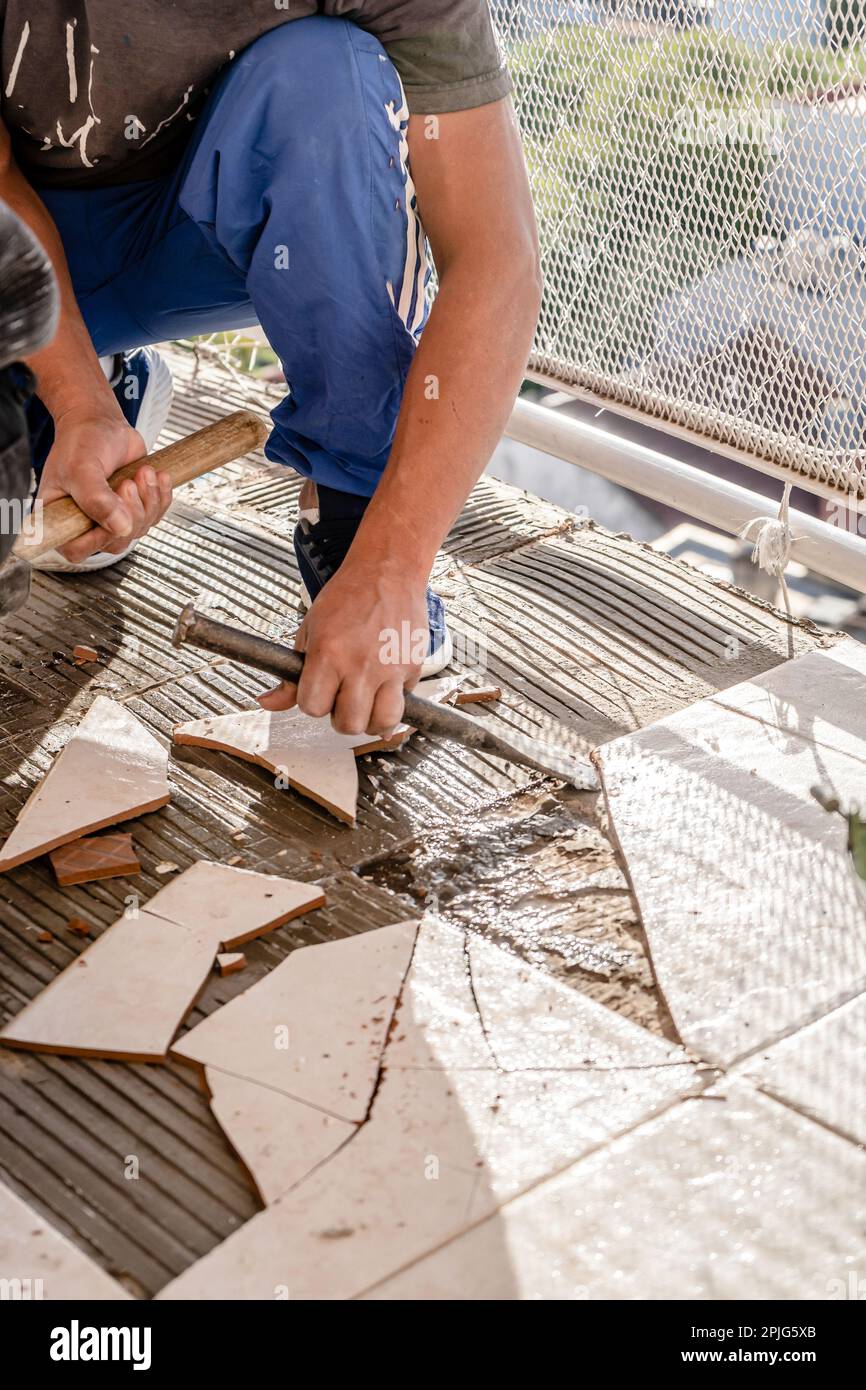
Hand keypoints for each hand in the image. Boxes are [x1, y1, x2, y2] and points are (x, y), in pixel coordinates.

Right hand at [37, 407, 172, 561]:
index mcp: (61, 516)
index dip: (95, 540)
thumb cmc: (80, 440)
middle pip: (115, 541)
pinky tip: (155, 475)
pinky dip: (161, 496)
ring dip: (148, 500)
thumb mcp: (81, 467)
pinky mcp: (134, 507)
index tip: (110, 517)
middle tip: (127, 484)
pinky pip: (155, 515)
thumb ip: (96, 499)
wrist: (101, 422)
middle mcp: (86, 521)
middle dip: (130, 512)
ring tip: (142, 472)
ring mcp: (112, 517)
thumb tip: (121, 528)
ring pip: (139, 529)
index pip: (76, 549)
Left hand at [257, 561, 428, 737]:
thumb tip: (268, 703)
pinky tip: (386, 687)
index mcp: (328, 653)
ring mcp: (390, 668)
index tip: (318, 692)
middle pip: (348, 724)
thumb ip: (291, 674)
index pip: (313, 707)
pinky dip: (394, 703)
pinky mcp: (413, 667)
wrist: (387, 571)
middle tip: (343, 700)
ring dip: (372, 720)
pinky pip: (404, 704)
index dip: (313, 703)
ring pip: (383, 723)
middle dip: (341, 717)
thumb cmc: (347, 597)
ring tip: (367, 704)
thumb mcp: (309, 630)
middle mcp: (360, 664)